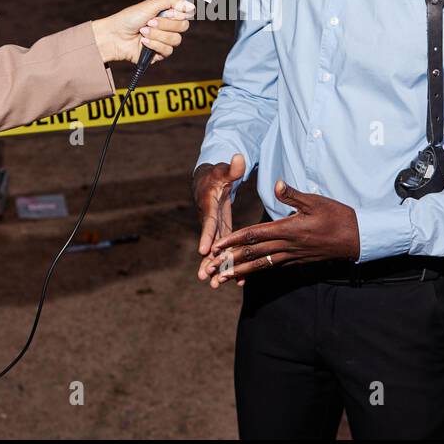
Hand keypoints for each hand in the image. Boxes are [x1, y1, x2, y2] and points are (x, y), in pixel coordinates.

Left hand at [91, 0, 194, 64]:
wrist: (114, 36)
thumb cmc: (129, 19)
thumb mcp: (150, 4)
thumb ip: (171, 1)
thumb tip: (190, 4)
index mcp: (167, 14)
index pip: (185, 14)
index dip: (178, 14)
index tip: (166, 12)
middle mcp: (167, 27)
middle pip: (183, 27)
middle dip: (165, 24)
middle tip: (150, 21)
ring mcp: (163, 41)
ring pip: (175, 40)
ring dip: (157, 34)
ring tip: (143, 31)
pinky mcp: (159, 54)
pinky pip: (167, 51)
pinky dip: (154, 44)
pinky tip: (143, 42)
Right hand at [193, 154, 245, 285]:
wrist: (207, 181)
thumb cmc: (217, 174)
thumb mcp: (224, 169)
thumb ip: (232, 167)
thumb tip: (239, 158)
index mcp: (209, 205)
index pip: (209, 221)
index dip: (207, 235)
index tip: (204, 249)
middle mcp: (209, 219)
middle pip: (208, 242)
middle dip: (206, 260)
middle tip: (204, 276)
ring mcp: (214, 228)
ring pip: (214, 250)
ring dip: (213, 267)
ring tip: (213, 285)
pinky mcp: (220, 232)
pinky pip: (223, 250)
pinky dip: (226, 263)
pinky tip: (235, 280)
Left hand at [203, 179, 359, 286]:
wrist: (357, 239)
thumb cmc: (337, 216)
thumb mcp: (316, 201)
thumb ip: (293, 195)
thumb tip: (276, 183)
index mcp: (288, 229)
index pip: (254, 236)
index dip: (233, 241)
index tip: (216, 247)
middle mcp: (287, 246)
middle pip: (252, 255)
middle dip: (229, 262)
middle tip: (209, 269)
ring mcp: (292, 256)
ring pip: (260, 266)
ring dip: (239, 272)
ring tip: (221, 279)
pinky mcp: (297, 261)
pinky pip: (272, 268)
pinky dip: (256, 272)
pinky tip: (246, 276)